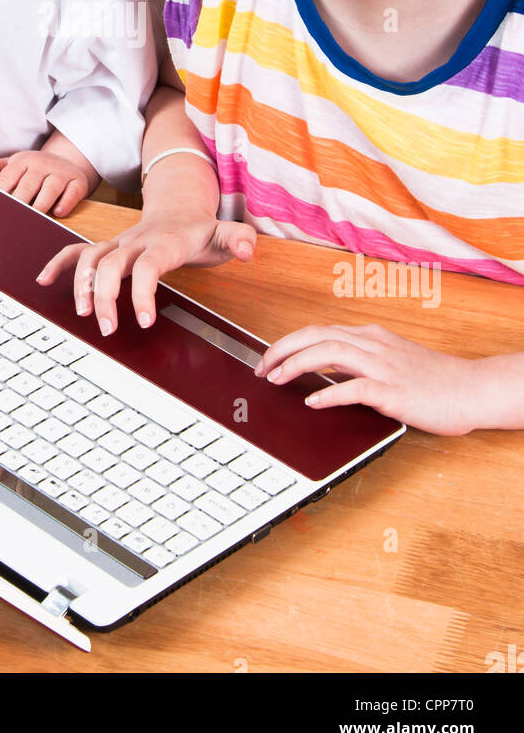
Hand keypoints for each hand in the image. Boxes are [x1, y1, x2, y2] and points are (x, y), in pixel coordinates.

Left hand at [0, 149, 92, 216]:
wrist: (65, 161)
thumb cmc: (33, 169)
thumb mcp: (13, 165)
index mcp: (22, 161)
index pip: (8, 177)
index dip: (0, 194)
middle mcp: (42, 164)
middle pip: (28, 184)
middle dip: (19, 202)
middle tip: (10, 219)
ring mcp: (61, 173)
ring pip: (50, 188)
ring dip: (41, 204)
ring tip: (34, 219)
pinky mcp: (78, 182)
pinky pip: (73, 192)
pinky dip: (66, 202)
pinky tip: (58, 213)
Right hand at [35, 202, 256, 335]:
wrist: (180, 206)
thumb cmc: (202, 230)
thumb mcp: (226, 233)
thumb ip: (240, 239)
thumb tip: (249, 250)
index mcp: (164, 242)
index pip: (148, 266)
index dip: (141, 293)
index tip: (143, 321)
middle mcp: (135, 241)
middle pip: (110, 264)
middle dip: (103, 295)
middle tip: (108, 328)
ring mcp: (118, 243)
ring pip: (90, 258)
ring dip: (80, 284)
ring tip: (82, 313)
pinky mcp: (107, 248)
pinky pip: (77, 252)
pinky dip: (59, 264)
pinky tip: (43, 279)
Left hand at [254, 322, 479, 434]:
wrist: (471, 389)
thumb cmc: (433, 380)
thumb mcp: (390, 361)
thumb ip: (358, 362)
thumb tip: (323, 371)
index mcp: (370, 337)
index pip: (318, 331)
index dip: (288, 342)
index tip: (267, 358)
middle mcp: (373, 345)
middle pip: (316, 335)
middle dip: (282, 349)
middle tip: (260, 367)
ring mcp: (384, 366)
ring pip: (330, 352)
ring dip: (297, 364)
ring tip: (276, 378)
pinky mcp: (394, 390)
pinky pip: (355, 387)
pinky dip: (330, 392)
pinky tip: (313, 401)